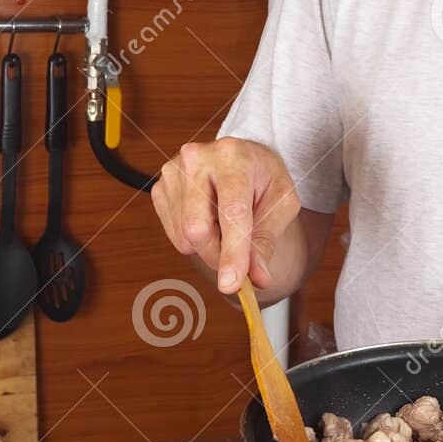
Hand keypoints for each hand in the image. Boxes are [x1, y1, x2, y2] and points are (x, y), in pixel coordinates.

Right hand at [151, 138, 301, 294]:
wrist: (241, 157)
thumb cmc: (263, 178)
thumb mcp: (281, 203)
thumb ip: (267, 239)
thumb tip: (258, 278)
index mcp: (233, 157)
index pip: (231, 212)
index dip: (232, 252)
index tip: (232, 284)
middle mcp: (197, 158)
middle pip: (198, 228)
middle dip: (219, 257)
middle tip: (238, 264)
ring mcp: (173, 172)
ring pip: (185, 236)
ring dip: (210, 247)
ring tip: (226, 225)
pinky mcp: (160, 188)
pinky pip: (175, 235)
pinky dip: (195, 240)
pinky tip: (209, 219)